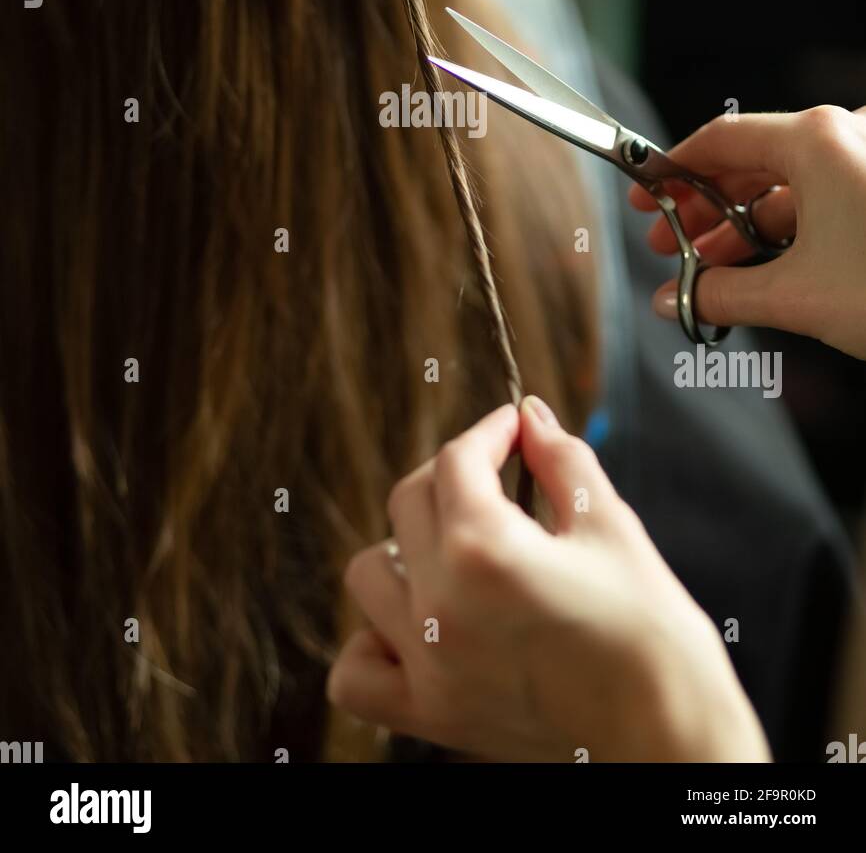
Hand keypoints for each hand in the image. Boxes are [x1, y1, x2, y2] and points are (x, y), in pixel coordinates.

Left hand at [327, 400, 768, 762]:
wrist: (672, 738)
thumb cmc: (652, 632)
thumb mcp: (611, 527)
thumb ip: (561, 460)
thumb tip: (530, 416)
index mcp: (484, 549)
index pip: (457, 460)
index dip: (489, 432)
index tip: (513, 430)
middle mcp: (440, 604)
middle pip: (406, 503)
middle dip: (451, 477)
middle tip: (497, 479)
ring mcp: (428, 664)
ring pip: (368, 576)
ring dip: (406, 551)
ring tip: (460, 553)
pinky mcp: (432, 715)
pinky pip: (357, 673)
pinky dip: (375, 642)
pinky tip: (420, 626)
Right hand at [628, 105, 865, 359]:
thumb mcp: (798, 295)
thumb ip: (722, 294)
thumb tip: (674, 299)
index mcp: (815, 139)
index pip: (721, 139)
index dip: (674, 172)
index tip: (647, 198)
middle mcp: (845, 136)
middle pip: (753, 160)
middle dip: (705, 208)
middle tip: (668, 243)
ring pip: (790, 186)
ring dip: (744, 226)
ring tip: (709, 269)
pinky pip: (824, 200)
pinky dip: (788, 231)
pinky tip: (761, 270)